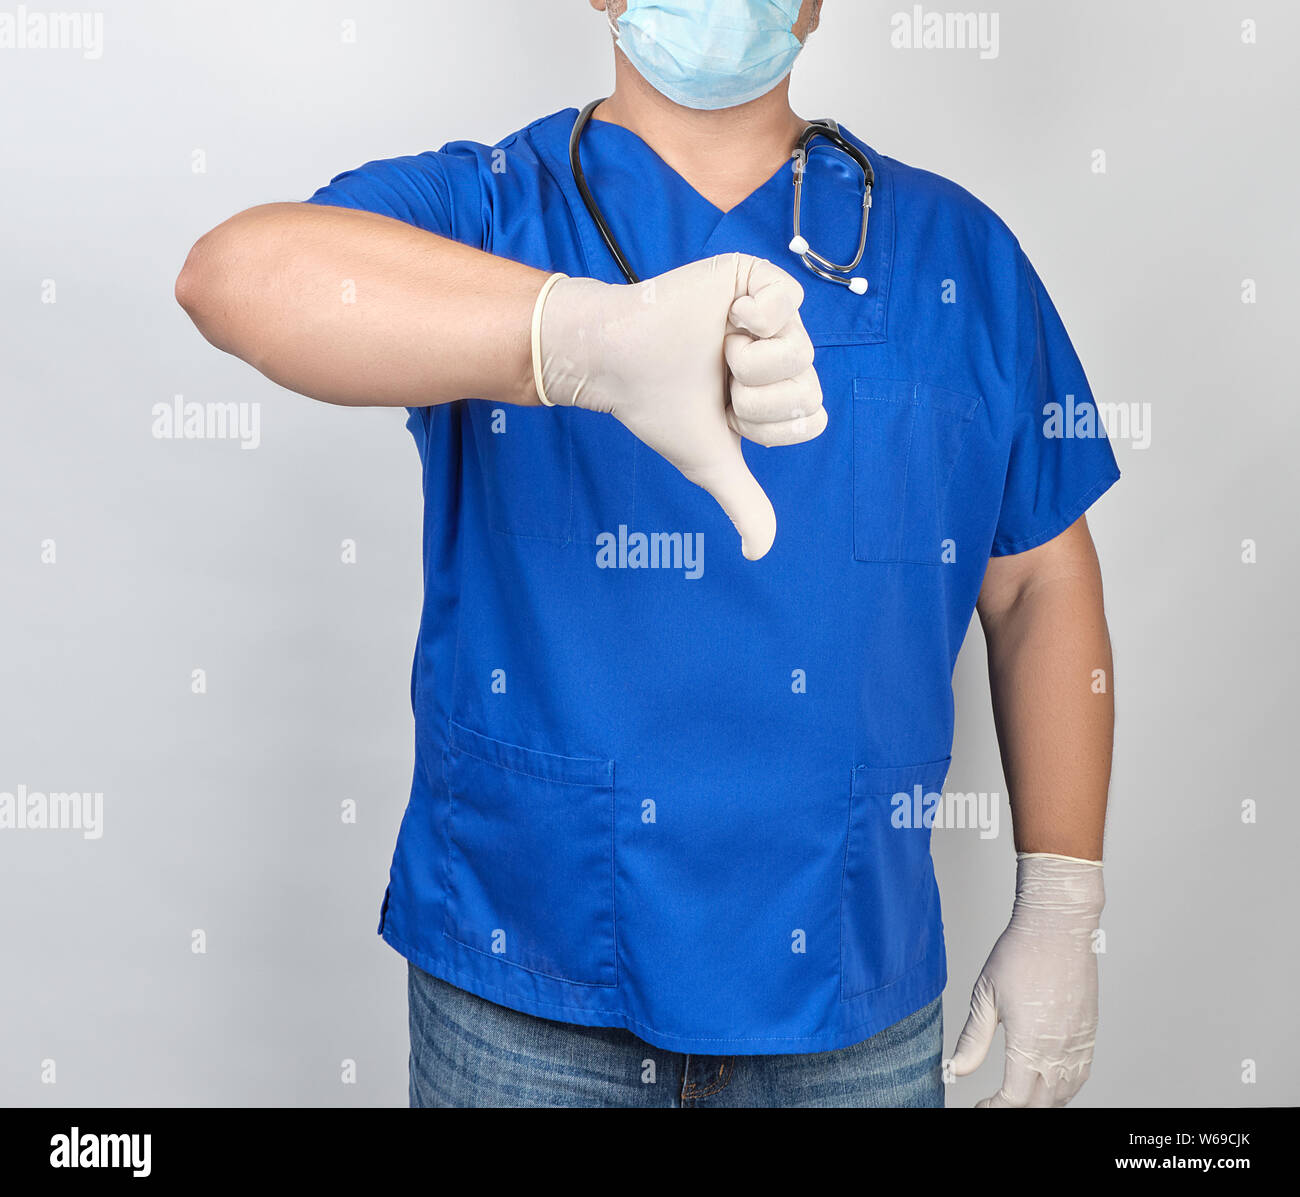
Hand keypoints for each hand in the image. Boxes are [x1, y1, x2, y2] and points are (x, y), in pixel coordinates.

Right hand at [533, 253, 825, 559]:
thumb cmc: (659, 406)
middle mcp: (780, 353)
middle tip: (717, 383)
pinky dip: (755, 317)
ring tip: (716, 350)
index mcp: (776, 393)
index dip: (767, 426)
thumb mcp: (710, 462)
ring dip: (748, 361)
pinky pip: (790, 300)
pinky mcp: (757, 277)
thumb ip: (743, 503)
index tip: (727, 416)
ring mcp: (772, 314)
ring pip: (800, 350)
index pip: (811, 418)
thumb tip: (759, 552)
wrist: (617, 360)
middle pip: (809, 386)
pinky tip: (725, 317)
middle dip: (755, 398)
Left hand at [947, 853, 1104, 1106]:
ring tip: (1017, 1098)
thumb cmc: (1020, 953)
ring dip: (1041, 1102)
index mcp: (1030, 1043)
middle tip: (993, 1104)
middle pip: (1040, 1102)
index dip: (995, 1108)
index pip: (1014, 1098)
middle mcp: (1059, 1049)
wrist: (1058, 927)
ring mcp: (1078, 1043)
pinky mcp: (1089, 1034)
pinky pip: (1080, 1076)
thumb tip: (956, 1069)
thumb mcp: (985, 995)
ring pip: (1063, 1094)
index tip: (979, 1107)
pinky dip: (1064, 1089)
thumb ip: (973, 1039)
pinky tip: (1049, 1084)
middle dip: (1016, 1109)